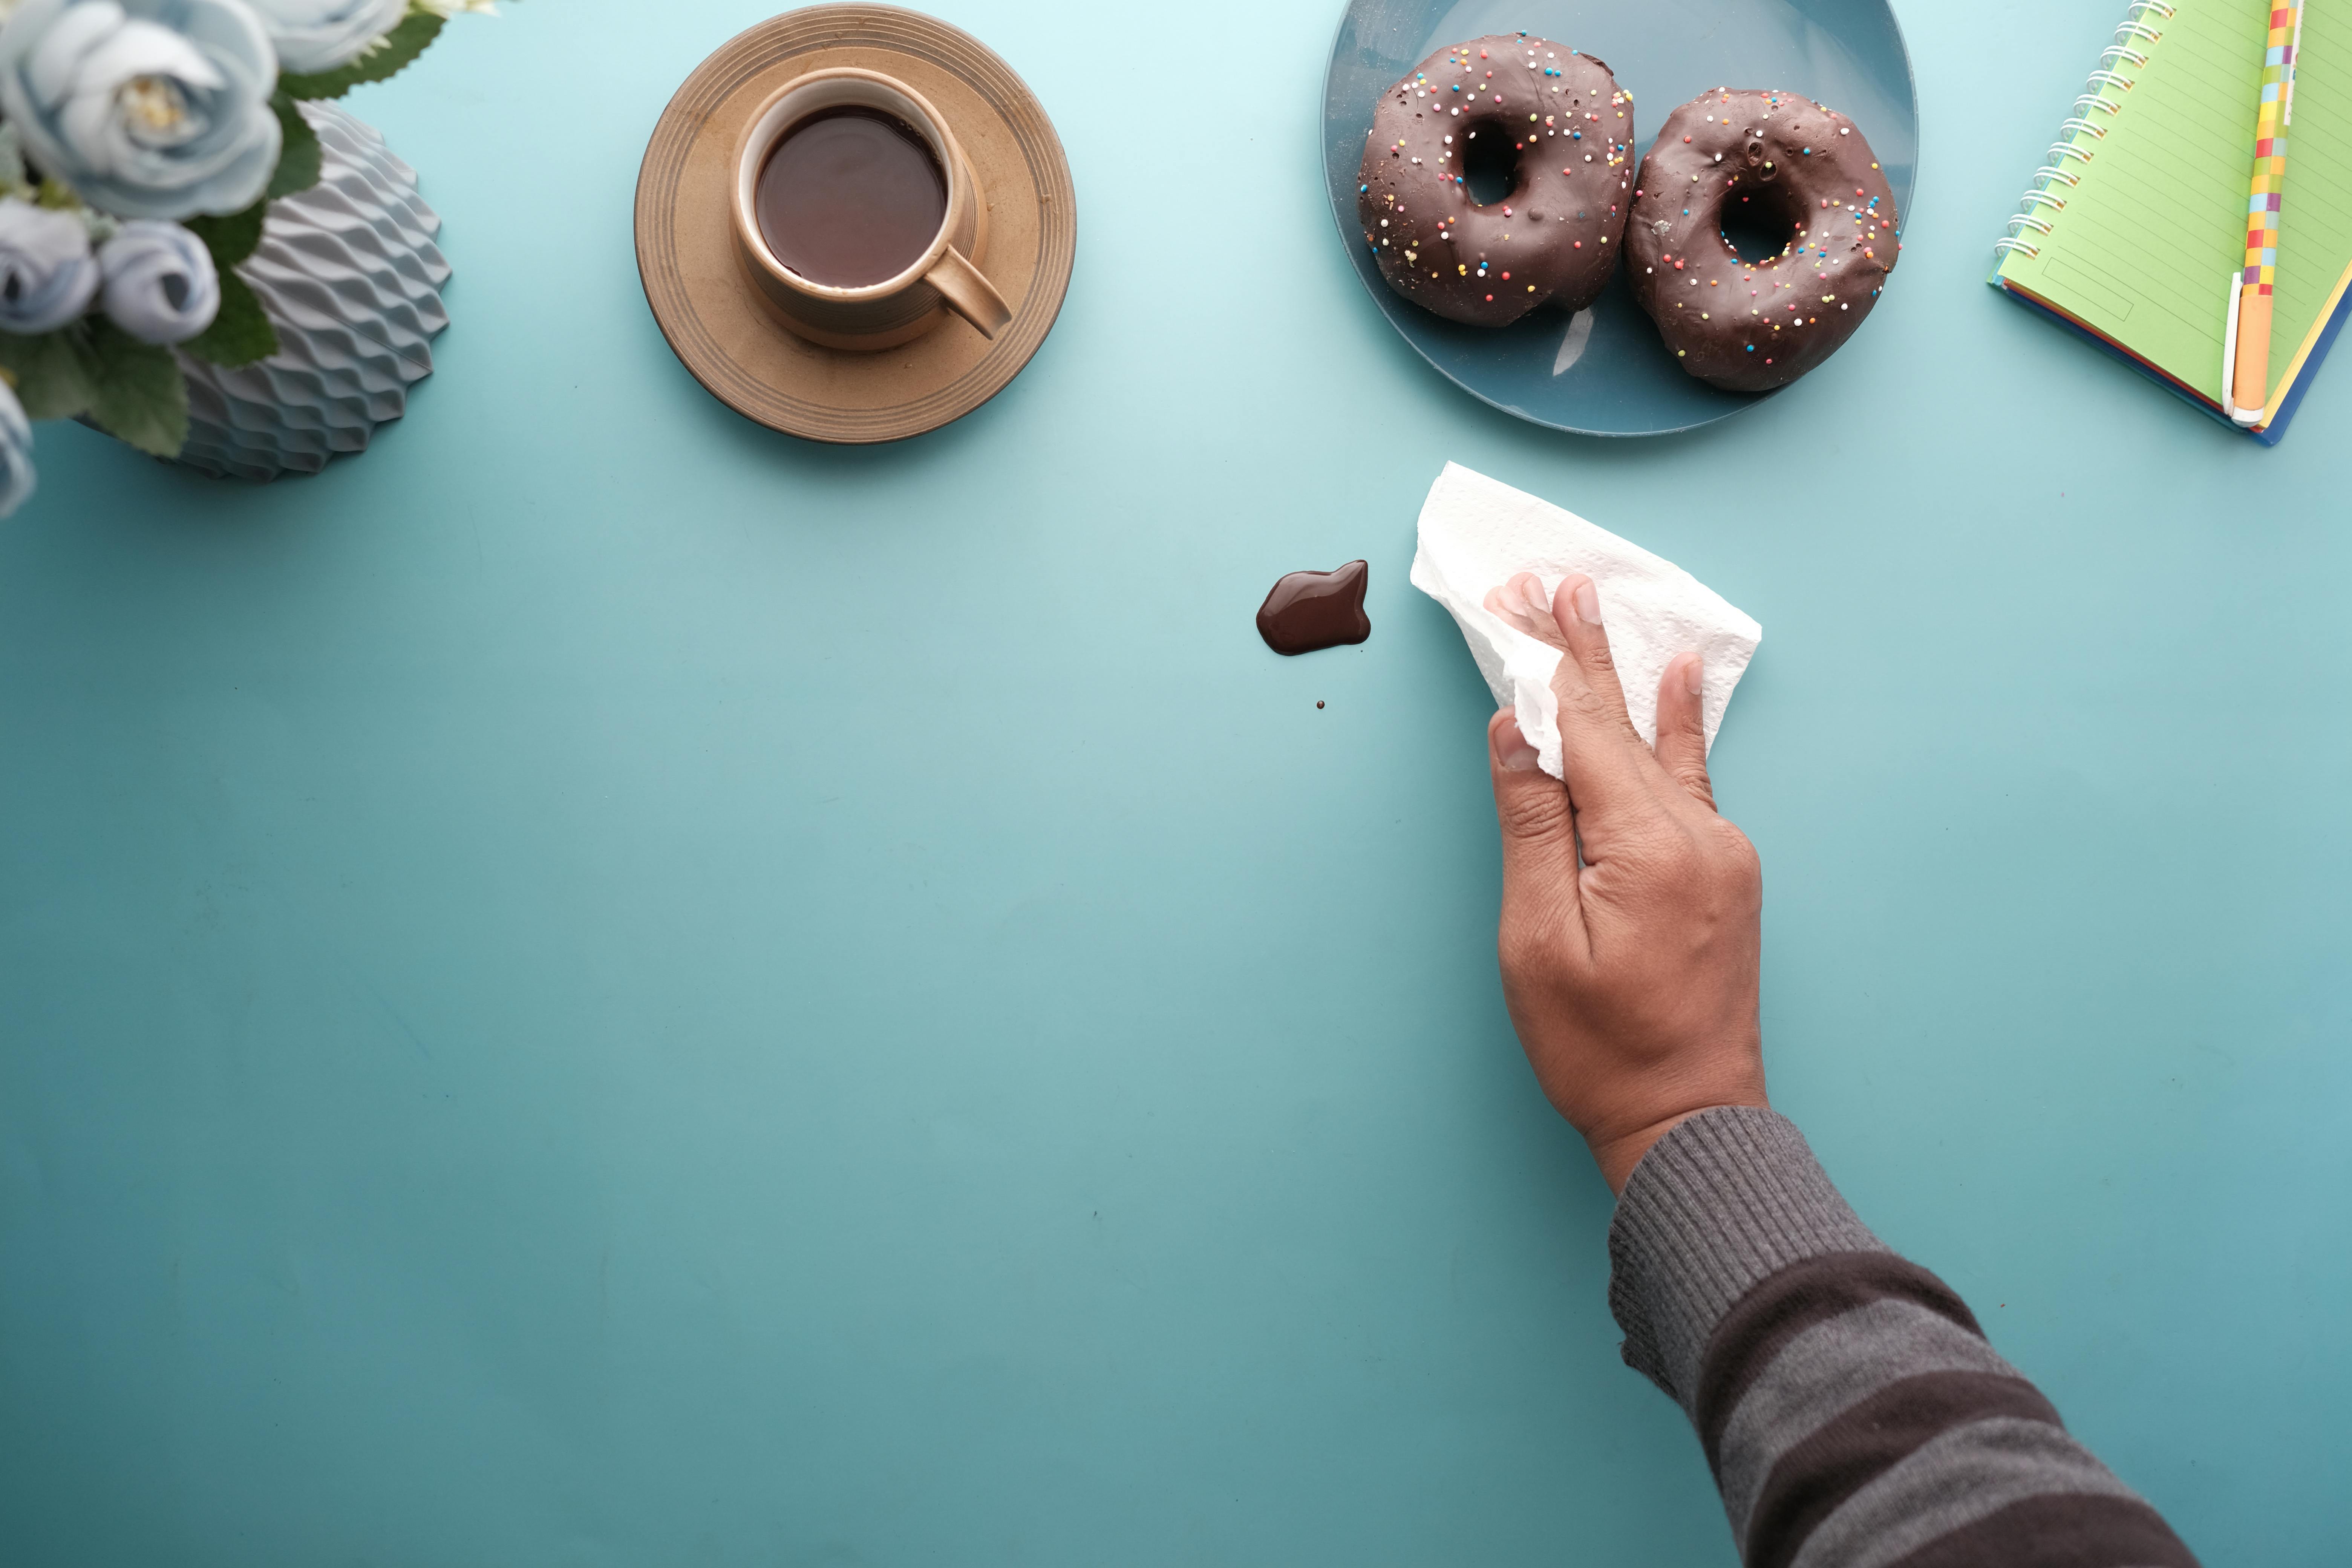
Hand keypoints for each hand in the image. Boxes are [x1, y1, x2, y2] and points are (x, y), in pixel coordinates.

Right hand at [1481, 572, 1766, 1193]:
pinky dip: (1675, 727)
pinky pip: (1689, 778)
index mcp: (1651, 845)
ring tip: (1601, 614)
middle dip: (1581, 653)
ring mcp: (1721, 851)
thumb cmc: (1601, 1048)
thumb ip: (1530, 827)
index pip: (1584, 729)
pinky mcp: (1723, 872)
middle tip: (1556, 582)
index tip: (1521, 599)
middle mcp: (1700, 834)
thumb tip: (1517, 732)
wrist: (1690, 1123)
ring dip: (1620, 680)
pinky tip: (1679, 683)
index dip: (1545, 662)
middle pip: (1623, 723)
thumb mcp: (1539, 940)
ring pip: (1656, 746)